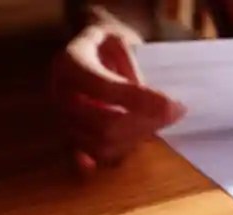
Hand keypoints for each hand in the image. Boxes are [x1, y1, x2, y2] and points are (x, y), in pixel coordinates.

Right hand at [51, 13, 185, 173]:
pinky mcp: (68, 135)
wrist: (85, 52)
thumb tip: (151, 102)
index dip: (140, 100)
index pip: (104, 87)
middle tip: (173, 115)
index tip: (173, 105)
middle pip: (105, 124)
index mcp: (69, 63)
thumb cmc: (105, 45)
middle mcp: (59, 93)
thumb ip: (132, 66)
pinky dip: (111, 157)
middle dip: (144, 123)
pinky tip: (127, 155)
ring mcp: (62, 118)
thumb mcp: (120, 39)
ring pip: (102, 144)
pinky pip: (88, 156)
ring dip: (136, 138)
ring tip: (158, 124)